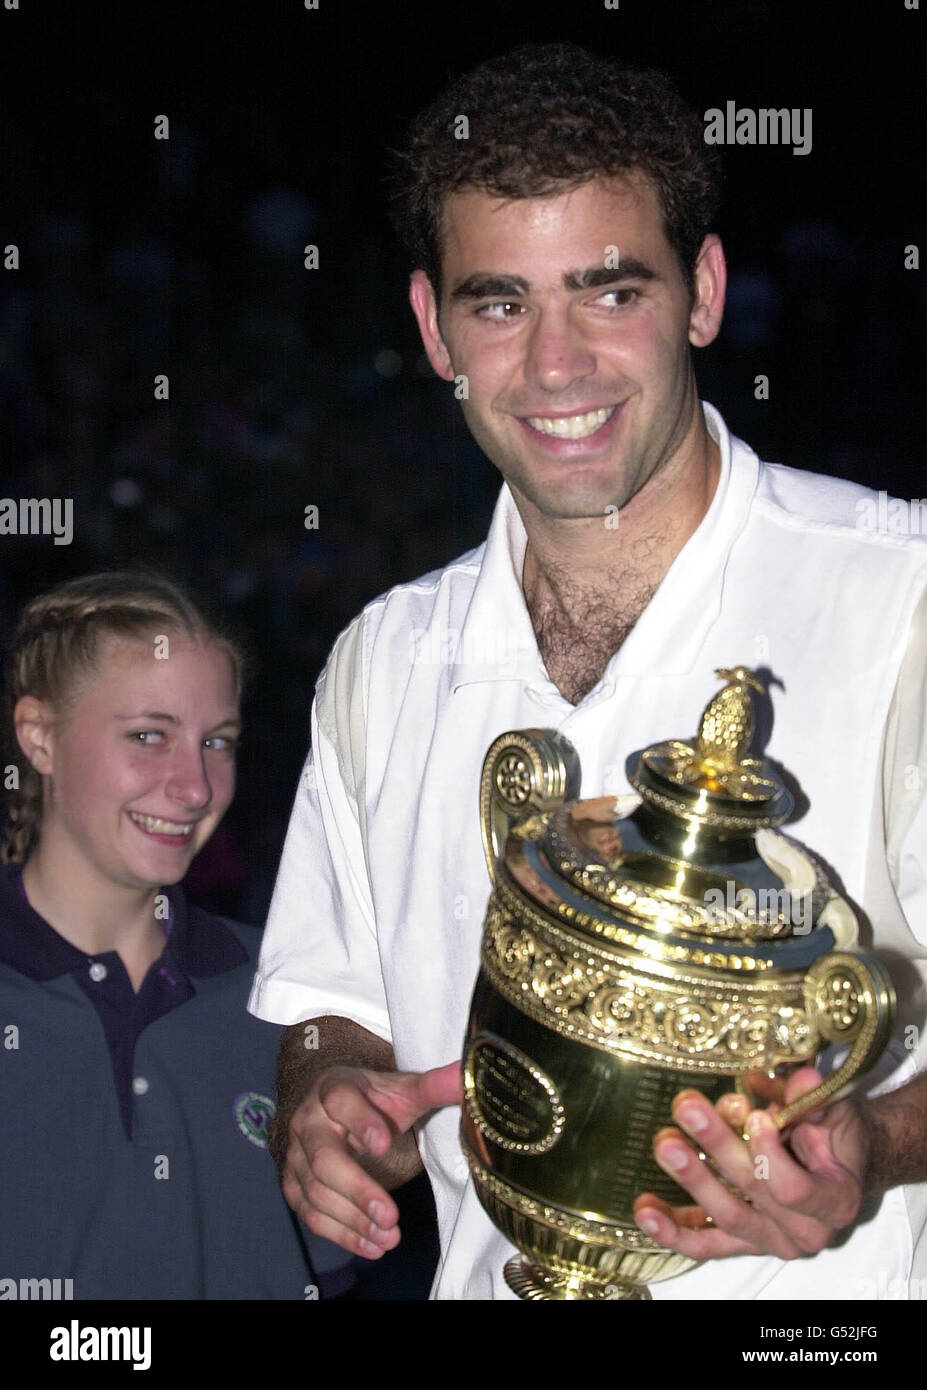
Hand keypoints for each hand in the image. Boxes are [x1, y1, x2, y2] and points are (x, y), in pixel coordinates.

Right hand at [282, 1060, 461, 1257]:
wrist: (332, 1110)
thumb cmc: (372, 1100)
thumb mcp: (400, 1090)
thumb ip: (432, 1086)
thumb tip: (466, 1074)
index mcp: (333, 1088)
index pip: (340, 1101)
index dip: (360, 1121)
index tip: (385, 1144)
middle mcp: (308, 1122)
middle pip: (323, 1158)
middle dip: (357, 1189)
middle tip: (391, 1215)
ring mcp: (296, 1156)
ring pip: (316, 1192)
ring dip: (352, 1220)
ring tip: (389, 1238)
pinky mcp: (295, 1187)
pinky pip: (311, 1215)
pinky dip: (341, 1235)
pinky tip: (372, 1246)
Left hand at [633, 1067, 873, 1261]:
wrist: (839, 1168)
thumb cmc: (836, 1137)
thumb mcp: (834, 1111)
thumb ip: (812, 1099)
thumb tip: (799, 1078)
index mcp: (835, 1201)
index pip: (795, 1188)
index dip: (768, 1154)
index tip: (751, 1116)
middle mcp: (806, 1232)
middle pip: (752, 1192)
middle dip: (717, 1146)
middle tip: (688, 1109)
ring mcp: (771, 1241)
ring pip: (726, 1216)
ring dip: (692, 1179)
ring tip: (666, 1144)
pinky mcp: (741, 1243)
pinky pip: (705, 1244)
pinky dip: (673, 1230)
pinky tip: (645, 1209)